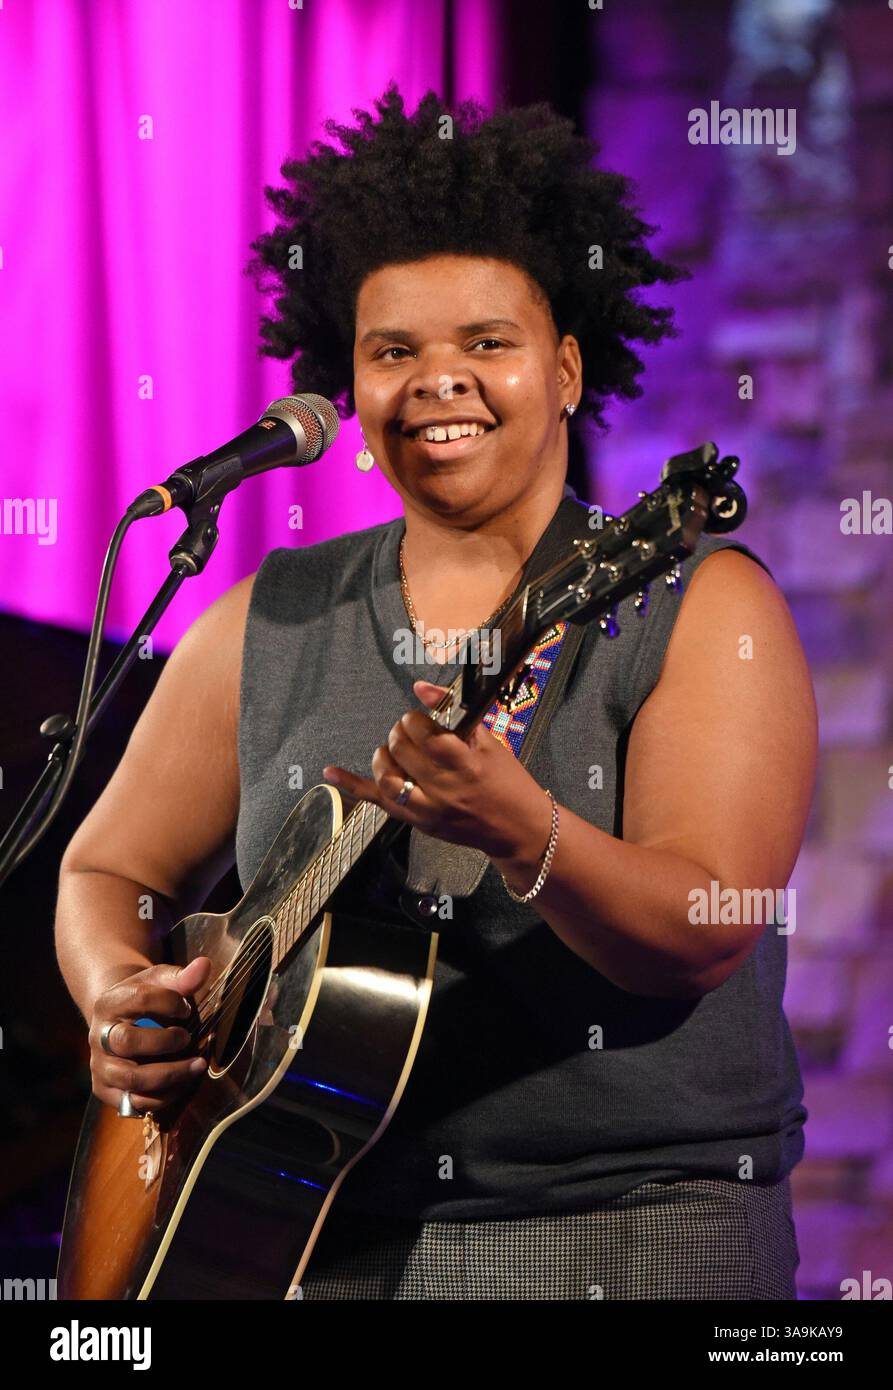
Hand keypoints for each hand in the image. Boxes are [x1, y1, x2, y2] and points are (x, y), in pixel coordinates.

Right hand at [88, 956, 210, 1113]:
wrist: (120, 1022)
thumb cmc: (146, 1000)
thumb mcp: (160, 982)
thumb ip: (182, 976)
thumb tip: (204, 965)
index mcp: (109, 1003)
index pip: (139, 999)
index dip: (169, 1002)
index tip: (186, 1008)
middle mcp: (98, 1036)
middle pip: (127, 1042)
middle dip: (165, 1042)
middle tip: (187, 1037)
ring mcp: (100, 1066)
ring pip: (131, 1078)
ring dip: (170, 1074)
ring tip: (196, 1065)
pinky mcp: (106, 1090)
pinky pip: (134, 1102)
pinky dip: (163, 1097)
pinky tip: (182, 1083)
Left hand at [323, 680, 551, 859]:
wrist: (516, 828)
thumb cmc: (506, 780)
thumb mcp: (488, 742)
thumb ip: (454, 713)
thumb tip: (420, 687)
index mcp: (465, 763)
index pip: (425, 732)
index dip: (415, 719)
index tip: (420, 719)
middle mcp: (444, 788)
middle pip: (401, 750)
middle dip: (399, 732)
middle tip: (408, 731)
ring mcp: (428, 809)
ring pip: (386, 777)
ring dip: (383, 756)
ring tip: (393, 751)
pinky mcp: (417, 822)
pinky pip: (378, 803)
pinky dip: (351, 786)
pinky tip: (330, 772)